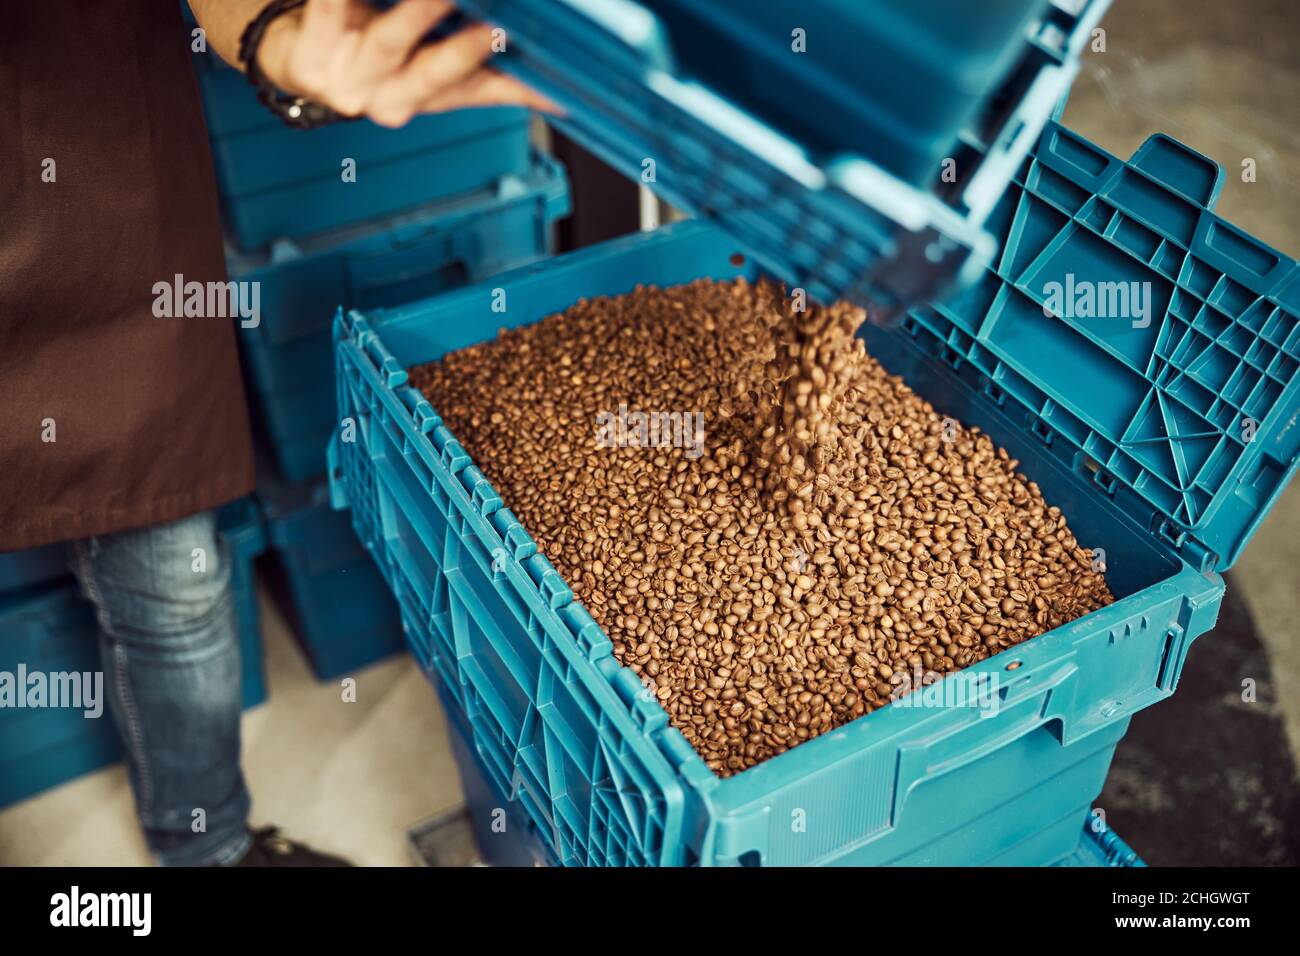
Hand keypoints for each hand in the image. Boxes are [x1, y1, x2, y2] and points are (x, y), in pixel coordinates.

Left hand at [256, 0, 557, 127]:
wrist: (300, 65)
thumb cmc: (376, 60)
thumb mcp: (437, 76)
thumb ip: (494, 79)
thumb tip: (558, 90)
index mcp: (430, 100)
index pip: (484, 91)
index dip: (520, 89)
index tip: (553, 83)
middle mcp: (392, 98)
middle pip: (437, 74)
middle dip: (466, 52)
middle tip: (491, 31)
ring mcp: (351, 77)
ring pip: (391, 42)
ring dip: (419, 14)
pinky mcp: (309, 53)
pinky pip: (330, 9)